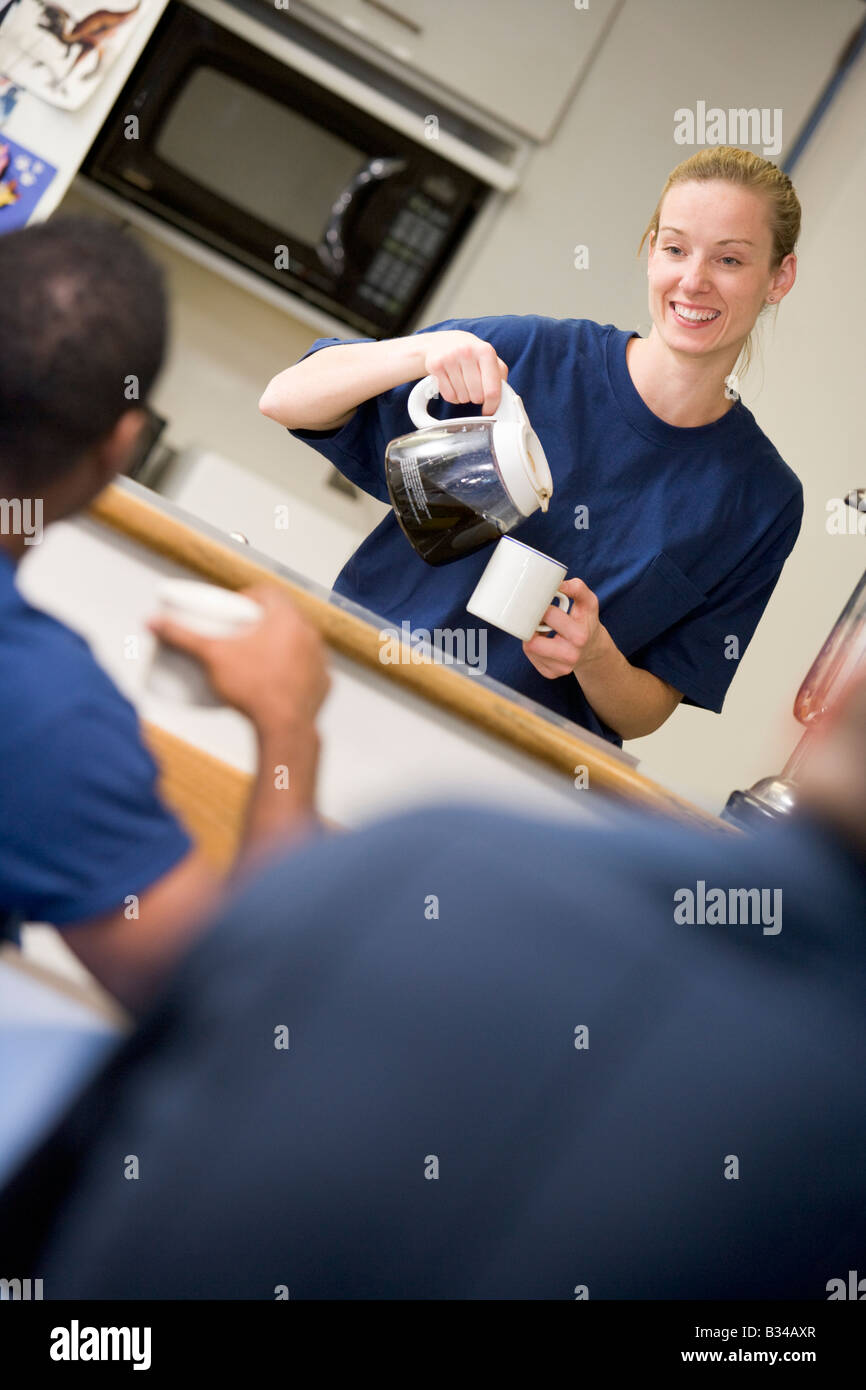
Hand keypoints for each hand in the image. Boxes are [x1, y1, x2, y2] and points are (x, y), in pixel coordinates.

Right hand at [148, 584, 330, 733]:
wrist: (285, 729)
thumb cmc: (252, 689)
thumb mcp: (211, 656)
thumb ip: (182, 636)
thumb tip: (151, 621)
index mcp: (287, 617)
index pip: (269, 592)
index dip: (249, 596)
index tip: (234, 611)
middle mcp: (309, 633)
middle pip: (284, 616)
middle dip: (262, 621)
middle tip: (239, 635)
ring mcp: (320, 658)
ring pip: (299, 641)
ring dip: (281, 643)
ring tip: (256, 656)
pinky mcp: (324, 682)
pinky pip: (308, 667)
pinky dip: (294, 668)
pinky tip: (279, 676)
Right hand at [422, 330, 508, 414]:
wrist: (443, 342)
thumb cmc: (470, 353)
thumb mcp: (489, 358)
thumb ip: (499, 376)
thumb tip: (503, 399)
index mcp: (486, 351)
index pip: (493, 390)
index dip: (492, 405)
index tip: (490, 411)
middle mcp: (467, 352)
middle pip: (477, 396)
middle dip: (477, 398)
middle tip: (474, 388)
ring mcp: (450, 358)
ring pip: (462, 398)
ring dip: (464, 397)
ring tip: (463, 383)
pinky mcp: (436, 366)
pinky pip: (448, 396)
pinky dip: (453, 396)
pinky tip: (453, 385)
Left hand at [521, 577, 607, 679]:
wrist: (592, 648)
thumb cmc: (587, 621)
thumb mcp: (589, 602)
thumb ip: (578, 588)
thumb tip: (559, 584)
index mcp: (580, 636)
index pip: (549, 617)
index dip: (541, 607)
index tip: (541, 603)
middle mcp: (570, 655)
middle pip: (533, 640)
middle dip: (532, 625)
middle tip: (538, 616)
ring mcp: (560, 668)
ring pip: (529, 648)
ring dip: (531, 636)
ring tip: (542, 628)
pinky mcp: (550, 674)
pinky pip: (531, 657)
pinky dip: (533, 646)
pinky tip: (543, 640)